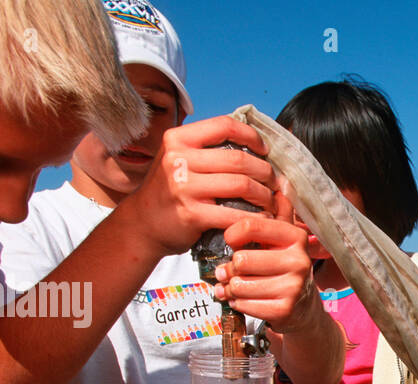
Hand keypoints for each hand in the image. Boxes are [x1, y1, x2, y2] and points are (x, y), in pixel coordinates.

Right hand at [124, 116, 279, 258]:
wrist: (142, 224)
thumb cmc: (167, 191)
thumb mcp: (177, 159)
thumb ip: (204, 148)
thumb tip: (248, 140)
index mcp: (178, 139)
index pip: (224, 125)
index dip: (251, 135)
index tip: (264, 150)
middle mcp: (178, 159)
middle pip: (238, 159)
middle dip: (265, 172)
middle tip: (275, 182)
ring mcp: (184, 187)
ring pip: (241, 185)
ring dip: (264, 195)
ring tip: (271, 201)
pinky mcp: (191, 214)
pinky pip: (234, 214)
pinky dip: (254, 218)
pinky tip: (261, 220)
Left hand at [212, 212, 324, 334]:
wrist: (304, 308)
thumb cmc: (286, 270)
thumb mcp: (283, 240)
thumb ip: (278, 214)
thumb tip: (278, 184)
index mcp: (295, 237)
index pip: (251, 226)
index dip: (232, 235)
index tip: (232, 241)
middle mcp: (298, 261)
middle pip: (241, 260)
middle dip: (229, 268)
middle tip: (231, 270)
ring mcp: (293, 287)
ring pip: (239, 284)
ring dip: (231, 287)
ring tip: (237, 286)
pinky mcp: (284, 309)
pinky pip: (244, 304)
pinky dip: (237, 303)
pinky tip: (244, 299)